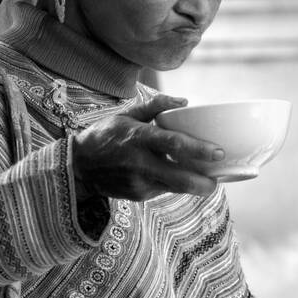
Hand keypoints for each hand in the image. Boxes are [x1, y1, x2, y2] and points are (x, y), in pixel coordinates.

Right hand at [70, 94, 223, 202]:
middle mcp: (140, 162)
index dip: (199, 150)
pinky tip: (173, 177)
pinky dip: (172, 184)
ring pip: (175, 188)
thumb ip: (156, 106)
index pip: (173, 144)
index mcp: (139, 137)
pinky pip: (163, 190)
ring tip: (205, 181)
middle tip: (217, 181)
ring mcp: (138, 182)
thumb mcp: (127, 115)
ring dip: (193, 186)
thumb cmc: (105, 136)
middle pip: (180, 178)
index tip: (219, 153)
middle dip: (203, 184)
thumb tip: (184, 101)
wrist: (79, 166)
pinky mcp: (137, 196)